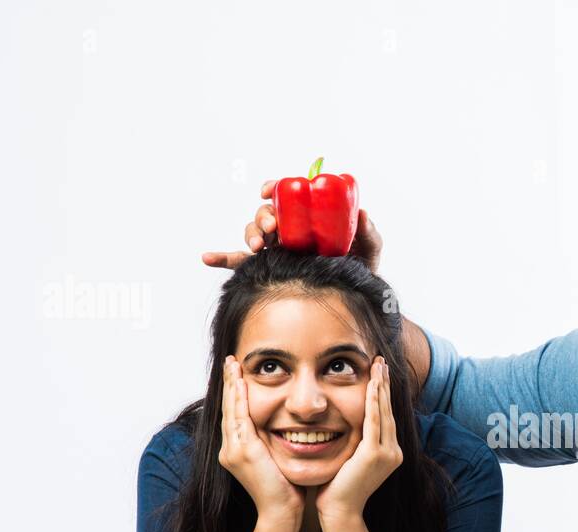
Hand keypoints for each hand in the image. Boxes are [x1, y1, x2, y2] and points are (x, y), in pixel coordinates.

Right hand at [202, 180, 382, 272]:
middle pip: (266, 214)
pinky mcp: (268, 269)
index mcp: (307, 217)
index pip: (285, 195)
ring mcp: (277, 250)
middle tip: (273, 229)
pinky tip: (207, 258)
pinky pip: (240, 263)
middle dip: (263, 217)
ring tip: (256, 247)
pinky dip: (222, 258)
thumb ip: (369, 232)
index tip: (270, 191)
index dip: (274, 188)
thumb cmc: (361, 267)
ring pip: (253, 234)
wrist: (354, 297)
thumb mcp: (370, 248)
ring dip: (250, 235)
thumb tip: (362, 213)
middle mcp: (289, 230)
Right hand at [218, 356, 305, 524]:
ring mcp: (233, 451)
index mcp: (236, 451)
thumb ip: (272, 442)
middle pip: (227, 408)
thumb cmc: (285, 490)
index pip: (234, 414)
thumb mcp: (276, 459)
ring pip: (230, 410)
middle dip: (228, 383)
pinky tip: (241, 383)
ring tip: (232, 365)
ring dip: (231, 385)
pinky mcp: (243, 452)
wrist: (282, 513)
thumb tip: (286, 426)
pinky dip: (239, 400)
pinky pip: (240, 419)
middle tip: (230, 360)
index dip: (233, 393)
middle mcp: (230, 449)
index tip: (236, 373)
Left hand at [317, 357, 402, 528]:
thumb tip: (343, 427)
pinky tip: (372, 385)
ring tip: (378, 366)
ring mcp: (387, 453)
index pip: (385, 417)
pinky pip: (374, 421)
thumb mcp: (350, 462)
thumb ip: (354, 444)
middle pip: (388, 410)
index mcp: (389, 453)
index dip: (382, 394)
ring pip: (384, 412)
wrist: (340, 512)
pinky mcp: (375, 454)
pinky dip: (373, 401)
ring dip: (381, 386)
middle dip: (385, 384)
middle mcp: (393, 452)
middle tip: (381, 362)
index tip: (378, 375)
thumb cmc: (338, 490)